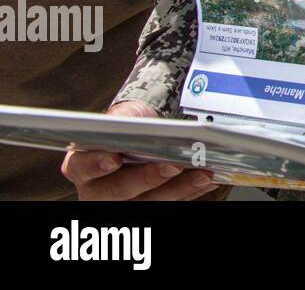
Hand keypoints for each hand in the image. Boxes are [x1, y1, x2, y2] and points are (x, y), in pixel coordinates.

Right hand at [62, 101, 218, 200]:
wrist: (146, 135)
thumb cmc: (130, 125)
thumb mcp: (124, 115)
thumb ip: (123, 120)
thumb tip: (132, 125)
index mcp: (81, 164)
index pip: (82, 167)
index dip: (96, 164)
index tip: (114, 158)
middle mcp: (98, 190)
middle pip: (119, 190)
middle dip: (148, 178)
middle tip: (173, 164)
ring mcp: (125, 202)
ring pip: (149, 202)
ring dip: (178, 188)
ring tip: (202, 172)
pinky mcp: (150, 205)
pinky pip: (170, 204)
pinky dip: (191, 191)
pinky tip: (207, 178)